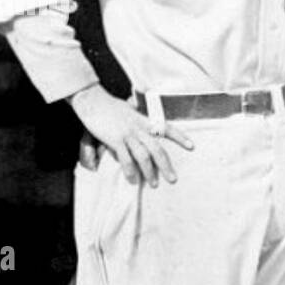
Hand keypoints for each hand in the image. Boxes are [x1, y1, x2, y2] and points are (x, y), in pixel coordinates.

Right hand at [71, 85, 193, 187]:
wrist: (93, 100)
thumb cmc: (110, 107)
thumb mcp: (129, 112)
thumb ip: (138, 123)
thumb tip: (142, 134)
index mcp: (144, 120)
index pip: (166, 128)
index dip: (180, 137)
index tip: (192, 146)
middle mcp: (139, 127)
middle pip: (157, 149)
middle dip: (166, 165)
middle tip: (173, 180)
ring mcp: (128, 133)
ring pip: (144, 156)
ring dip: (150, 172)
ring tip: (154, 184)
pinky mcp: (115, 139)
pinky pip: (126, 157)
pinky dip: (130, 170)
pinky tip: (133, 179)